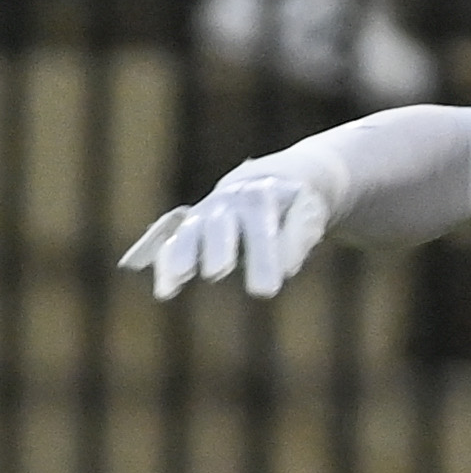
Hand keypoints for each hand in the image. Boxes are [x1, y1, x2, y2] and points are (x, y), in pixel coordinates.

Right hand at [121, 169, 332, 300]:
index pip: (260, 225)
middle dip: (216, 246)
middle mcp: (226, 204)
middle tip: (218, 272)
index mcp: (258, 197)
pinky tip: (163, 290)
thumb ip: (299, 235)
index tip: (267, 288)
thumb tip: (286, 267)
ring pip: (188, 233)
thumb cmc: (292, 204)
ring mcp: (204, 215)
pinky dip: (160, 261)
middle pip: (219, 225)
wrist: (270, 182)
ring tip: (175, 282)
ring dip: (180, 256)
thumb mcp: (307, 212)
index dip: (261, 254)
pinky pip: (169, 242)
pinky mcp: (188, 228)